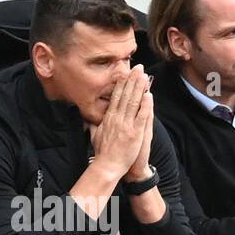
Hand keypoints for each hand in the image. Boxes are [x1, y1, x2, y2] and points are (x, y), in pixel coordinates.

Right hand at [86, 65, 149, 181]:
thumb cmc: (102, 153)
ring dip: (139, 88)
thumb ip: (92, 125)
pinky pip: (141, 116)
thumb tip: (85, 118)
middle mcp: (117, 119)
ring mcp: (126, 125)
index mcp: (109, 118)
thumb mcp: (95, 136)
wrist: (107, 167)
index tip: (126, 73)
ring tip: (144, 76)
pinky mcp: (135, 133)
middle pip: (125, 95)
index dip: (122, 84)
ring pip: (133, 102)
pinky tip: (149, 94)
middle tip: (138, 68)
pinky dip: (145, 105)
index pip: (116, 97)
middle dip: (132, 80)